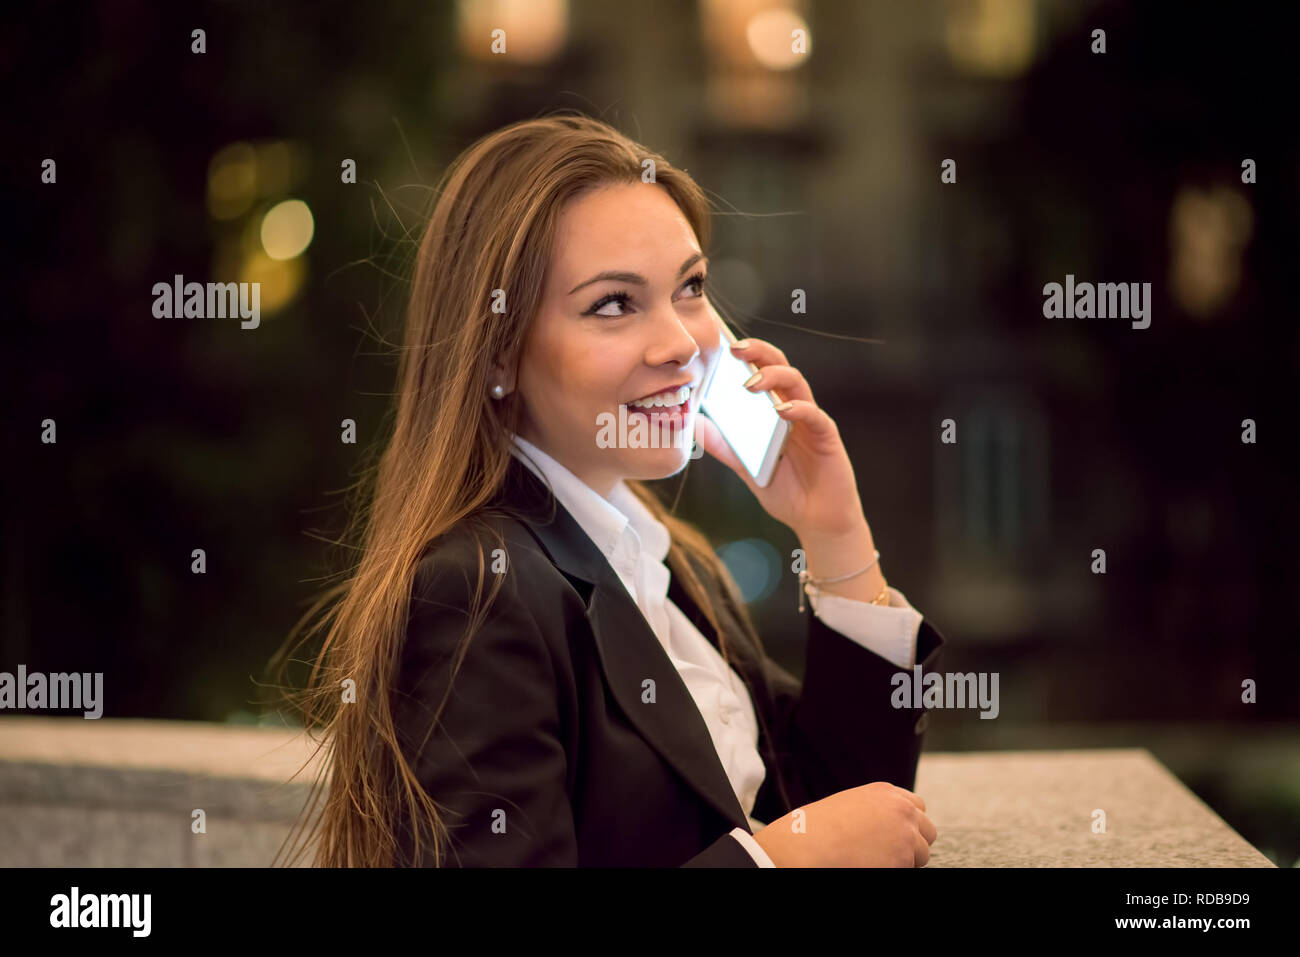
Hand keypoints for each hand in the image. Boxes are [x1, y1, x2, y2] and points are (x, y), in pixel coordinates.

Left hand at [693, 336, 866, 542]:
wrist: (817, 520)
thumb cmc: (786, 490)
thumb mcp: (747, 468)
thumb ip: (724, 446)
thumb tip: (694, 424)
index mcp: (775, 411)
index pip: (761, 372)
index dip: (745, 356)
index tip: (721, 347)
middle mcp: (794, 409)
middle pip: (780, 367)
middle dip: (759, 353)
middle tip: (735, 349)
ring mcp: (811, 421)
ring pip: (797, 383)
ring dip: (773, 377)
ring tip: (750, 382)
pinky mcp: (827, 436)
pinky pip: (814, 416)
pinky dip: (798, 409)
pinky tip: (780, 411)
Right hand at [751, 782, 936, 866]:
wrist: (806, 847)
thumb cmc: (815, 828)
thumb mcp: (847, 805)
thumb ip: (874, 811)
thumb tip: (884, 828)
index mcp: (885, 792)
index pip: (916, 806)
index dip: (907, 824)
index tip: (897, 834)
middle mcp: (901, 810)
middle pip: (927, 829)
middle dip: (914, 842)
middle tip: (890, 853)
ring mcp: (905, 835)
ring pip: (922, 854)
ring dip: (905, 860)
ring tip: (875, 861)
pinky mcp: (904, 860)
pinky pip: (908, 870)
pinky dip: (894, 870)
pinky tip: (871, 866)